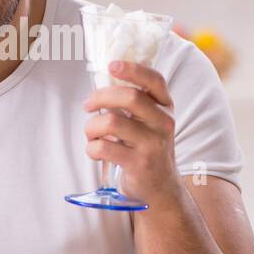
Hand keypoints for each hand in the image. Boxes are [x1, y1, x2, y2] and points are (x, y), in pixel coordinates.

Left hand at [81, 60, 182, 205]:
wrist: (161, 188)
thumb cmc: (147, 148)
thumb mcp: (149, 122)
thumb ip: (134, 102)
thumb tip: (102, 83)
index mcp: (165, 107)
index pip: (154, 80)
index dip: (132, 69)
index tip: (111, 66)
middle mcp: (163, 123)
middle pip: (129, 97)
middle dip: (100, 97)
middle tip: (88, 105)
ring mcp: (153, 144)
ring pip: (111, 122)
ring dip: (91, 127)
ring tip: (91, 135)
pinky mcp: (139, 164)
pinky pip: (104, 148)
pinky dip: (92, 148)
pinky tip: (96, 152)